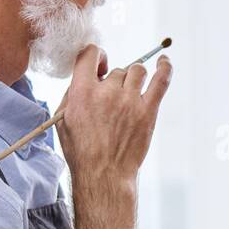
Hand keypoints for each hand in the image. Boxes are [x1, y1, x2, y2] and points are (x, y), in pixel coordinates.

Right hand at [54, 45, 171, 184]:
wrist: (104, 175)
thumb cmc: (82, 151)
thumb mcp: (63, 120)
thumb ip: (72, 94)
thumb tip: (87, 77)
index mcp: (82, 92)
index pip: (90, 54)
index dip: (97, 56)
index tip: (100, 67)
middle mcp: (107, 93)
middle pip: (117, 70)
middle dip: (115, 82)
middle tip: (112, 103)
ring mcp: (130, 101)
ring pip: (137, 71)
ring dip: (133, 80)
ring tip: (129, 96)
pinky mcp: (148, 111)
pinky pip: (161, 80)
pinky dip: (164, 67)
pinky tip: (164, 61)